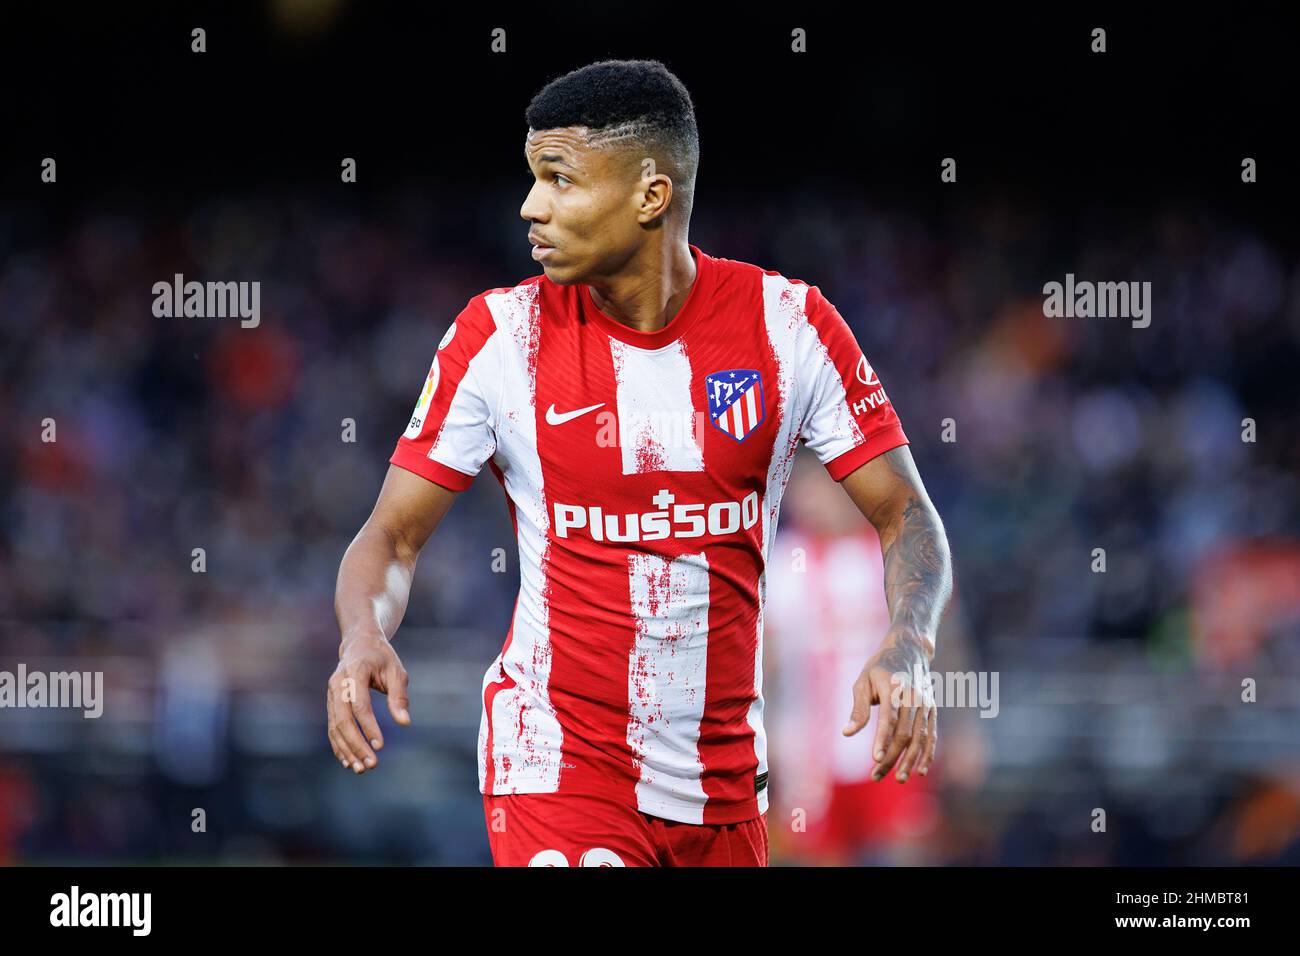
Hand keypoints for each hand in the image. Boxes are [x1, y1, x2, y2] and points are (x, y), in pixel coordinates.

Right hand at [327, 631, 410, 773]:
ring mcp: (331, 695)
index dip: (369, 726)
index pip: (360, 705)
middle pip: (343, 719)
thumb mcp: (396, 671)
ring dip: (347, 750)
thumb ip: (399, 697)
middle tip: (372, 764)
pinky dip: (339, 746)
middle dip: (356, 744)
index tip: (380, 746)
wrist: (359, 644)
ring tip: (361, 769)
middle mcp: (338, 684)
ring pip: (335, 727)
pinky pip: (332, 728)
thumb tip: (405, 723)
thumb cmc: (382, 658)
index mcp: (355, 672)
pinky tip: (349, 762)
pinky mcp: (331, 704)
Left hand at [842, 627, 936, 782]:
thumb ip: (858, 709)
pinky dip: (927, 754)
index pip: (889, 717)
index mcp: (893, 686)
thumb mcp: (863, 682)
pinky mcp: (932, 709)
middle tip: (876, 775)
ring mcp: (925, 703)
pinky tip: (919, 770)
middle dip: (892, 756)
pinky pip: (931, 735)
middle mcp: (913, 695)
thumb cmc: (879, 669)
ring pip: (919, 737)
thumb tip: (847, 733)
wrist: (909, 650)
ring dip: (910, 760)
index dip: (882, 739)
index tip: (876, 759)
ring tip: (899, 778)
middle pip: (904, 732)